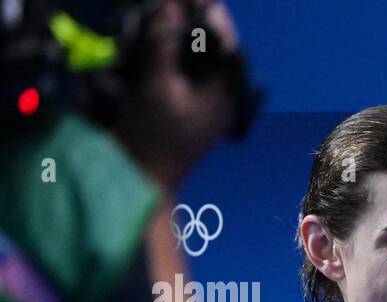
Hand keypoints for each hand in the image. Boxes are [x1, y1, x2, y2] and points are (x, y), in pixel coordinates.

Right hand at [112, 1, 243, 189]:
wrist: (141, 180)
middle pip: (214, 49)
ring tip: (162, 21)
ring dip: (180, 41)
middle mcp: (223, 98)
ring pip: (200, 61)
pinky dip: (172, 59)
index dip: (208, 15)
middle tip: (169, 8)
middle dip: (192, 26)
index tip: (192, 0)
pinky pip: (186, 75)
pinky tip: (156, 47)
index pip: (226, 43)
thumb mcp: (155, 84)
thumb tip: (169, 8)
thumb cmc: (153, 139)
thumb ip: (163, 44)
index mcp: (226, 93)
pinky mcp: (189, 109)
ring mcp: (206, 105)